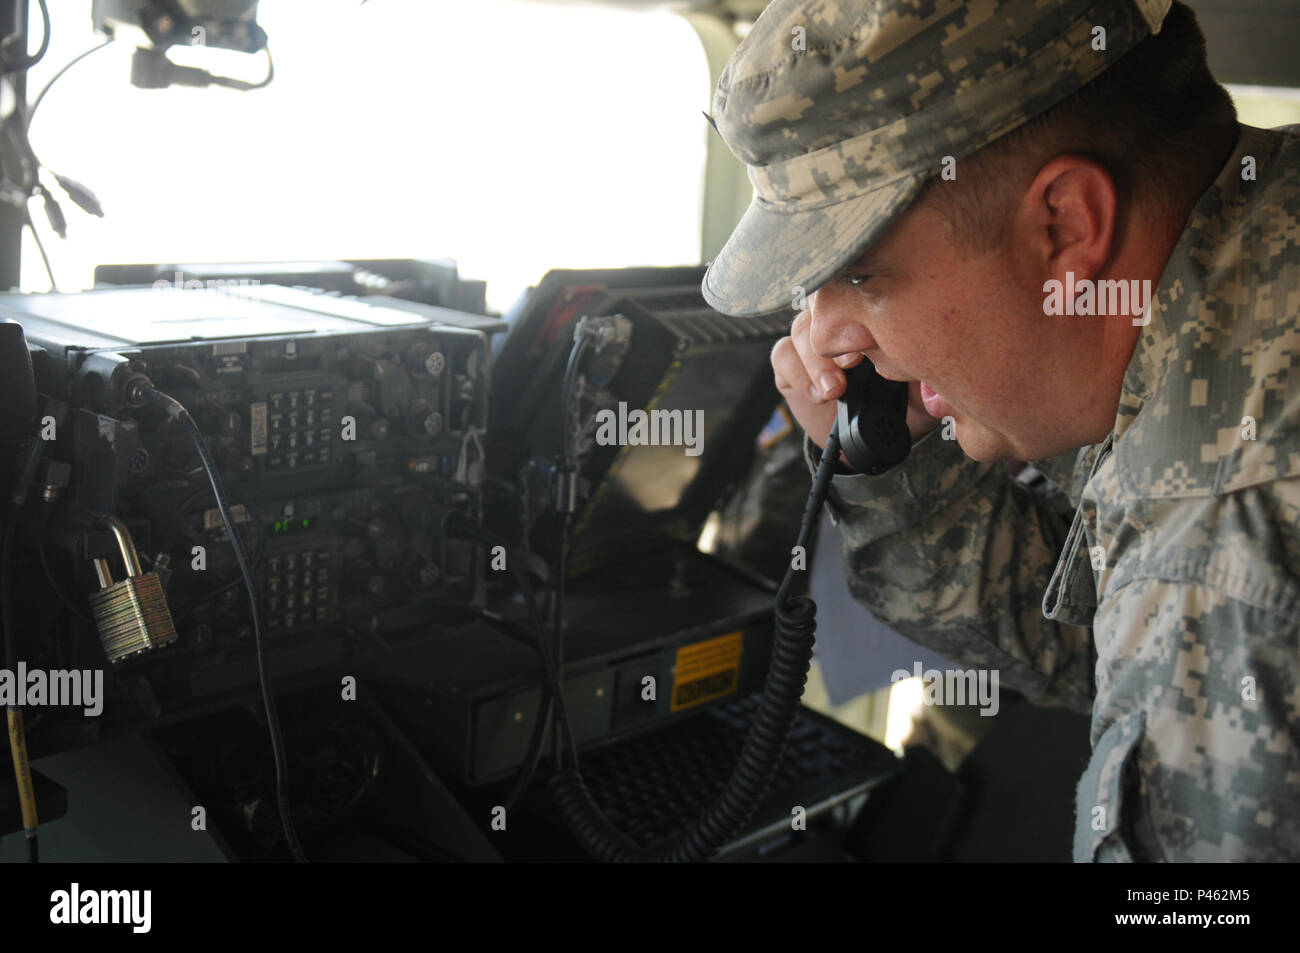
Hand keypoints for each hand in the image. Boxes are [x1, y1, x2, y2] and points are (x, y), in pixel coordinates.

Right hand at [771, 311, 941, 465]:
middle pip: (822, 304)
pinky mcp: (790, 365)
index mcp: (872, 315)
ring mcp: (811, 340)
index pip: (856, 289)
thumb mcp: (928, 386)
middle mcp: (839, 320)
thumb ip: (928, 370)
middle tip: (852, 364)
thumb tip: (932, 371)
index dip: (857, 308)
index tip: (869, 342)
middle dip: (834, 333)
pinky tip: (819, 395)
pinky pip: (782, 356)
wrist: (875, 440)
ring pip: (800, 330)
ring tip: (834, 390)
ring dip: (815, 361)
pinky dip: (798, 374)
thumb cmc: (906, 404)